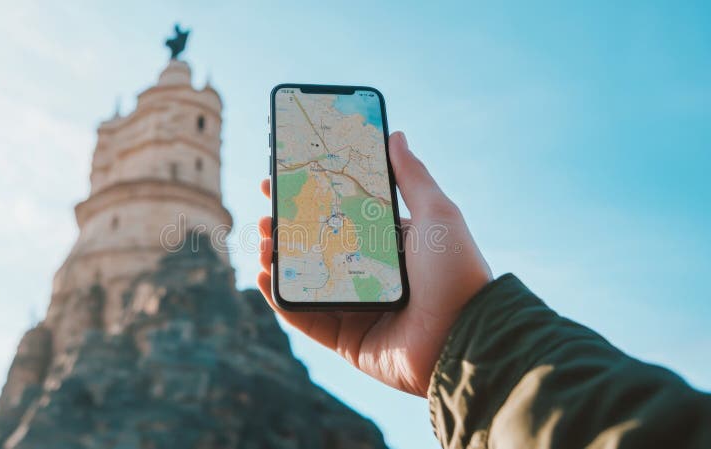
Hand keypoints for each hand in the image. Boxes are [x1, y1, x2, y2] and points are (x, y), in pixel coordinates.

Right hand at [256, 131, 491, 396]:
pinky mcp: (346, 339)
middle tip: (266, 210)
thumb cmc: (456, 271)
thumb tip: (395, 135)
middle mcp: (369, 275)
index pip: (342, 215)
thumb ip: (412, 176)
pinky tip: (265, 275)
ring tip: (262, 238)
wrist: (466, 336)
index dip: (313, 197)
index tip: (287, 177)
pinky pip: (304, 318)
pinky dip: (280, 299)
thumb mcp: (437, 213)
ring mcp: (356, 308)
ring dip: (278, 258)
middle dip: (288, 227)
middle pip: (317, 246)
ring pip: (306, 280)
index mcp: (390, 245)